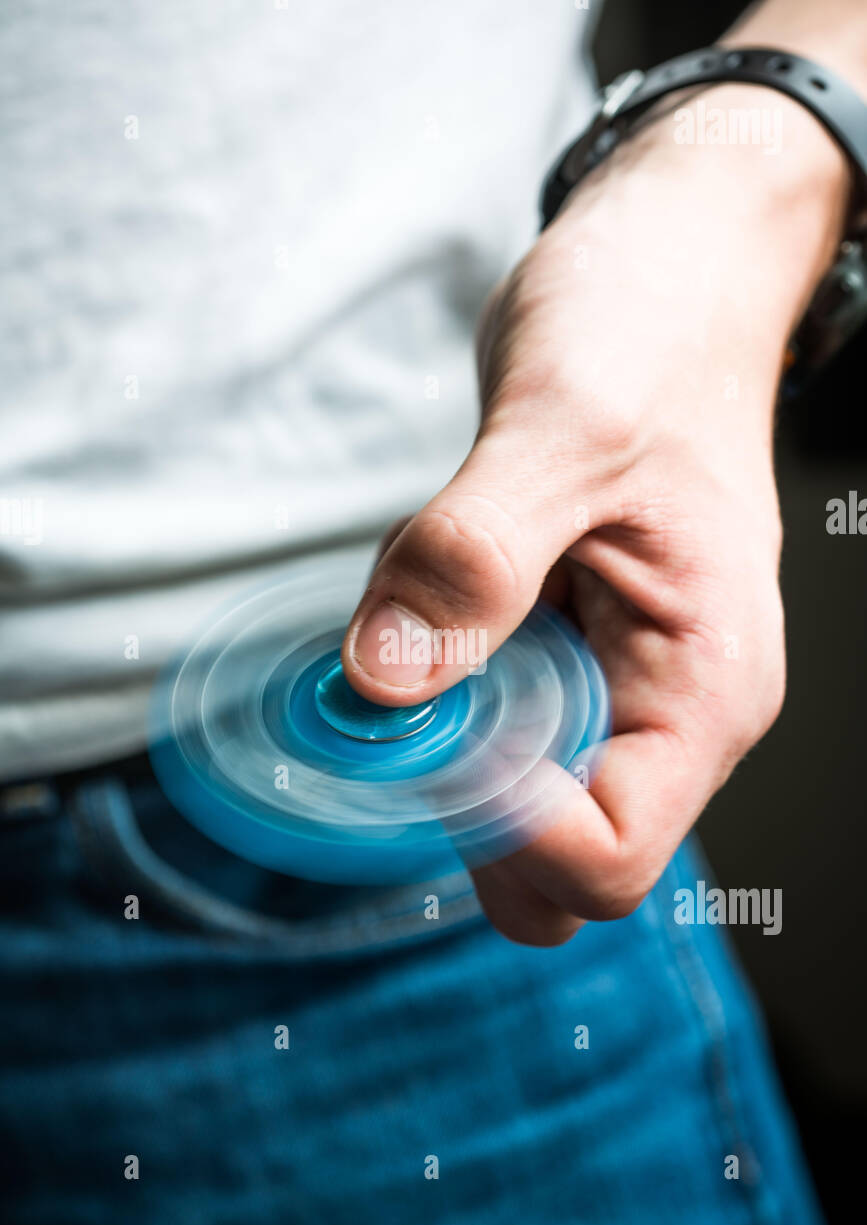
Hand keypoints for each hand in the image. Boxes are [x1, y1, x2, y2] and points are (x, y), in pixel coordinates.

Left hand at [342, 86, 849, 944]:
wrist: (670, 276)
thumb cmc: (658, 333)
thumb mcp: (563, 429)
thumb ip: (473, 559)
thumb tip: (386, 681)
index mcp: (704, 691)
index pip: (606, 861)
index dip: (504, 823)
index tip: (439, 719)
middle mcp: (664, 712)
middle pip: (545, 863)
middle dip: (454, 784)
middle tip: (424, 654)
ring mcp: (611, 689)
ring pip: (495, 796)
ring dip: (432, 717)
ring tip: (445, 587)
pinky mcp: (559, 656)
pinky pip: (473, 720)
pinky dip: (428, 671)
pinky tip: (438, 581)